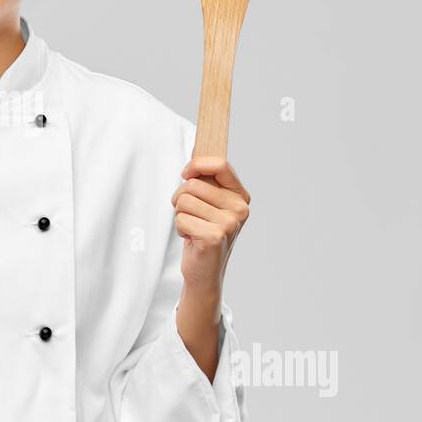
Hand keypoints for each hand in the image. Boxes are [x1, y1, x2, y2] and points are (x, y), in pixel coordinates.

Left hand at [171, 156, 250, 292]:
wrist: (204, 272)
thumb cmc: (203, 234)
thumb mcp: (208, 204)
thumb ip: (205, 180)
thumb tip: (197, 150)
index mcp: (240, 196)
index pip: (220, 164)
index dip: (197, 164)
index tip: (186, 173)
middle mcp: (239, 208)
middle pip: (193, 184)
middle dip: (181, 198)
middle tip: (189, 214)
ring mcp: (229, 223)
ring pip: (184, 200)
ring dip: (180, 215)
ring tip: (192, 227)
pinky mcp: (214, 236)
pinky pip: (181, 218)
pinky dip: (180, 228)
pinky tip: (192, 239)